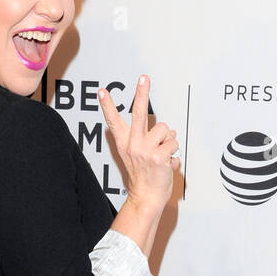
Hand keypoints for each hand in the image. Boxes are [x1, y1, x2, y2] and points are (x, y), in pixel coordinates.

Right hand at [98, 75, 179, 215]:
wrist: (146, 198)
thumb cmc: (144, 178)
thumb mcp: (139, 158)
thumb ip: (152, 142)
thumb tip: (171, 132)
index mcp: (125, 144)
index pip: (114, 121)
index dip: (107, 105)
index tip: (102, 91)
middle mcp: (133, 144)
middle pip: (139, 113)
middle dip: (142, 93)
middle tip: (144, 77)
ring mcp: (145, 149)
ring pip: (165, 129)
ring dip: (168, 140)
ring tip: (162, 153)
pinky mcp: (158, 155)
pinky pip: (174, 143)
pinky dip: (174, 151)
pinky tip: (167, 161)